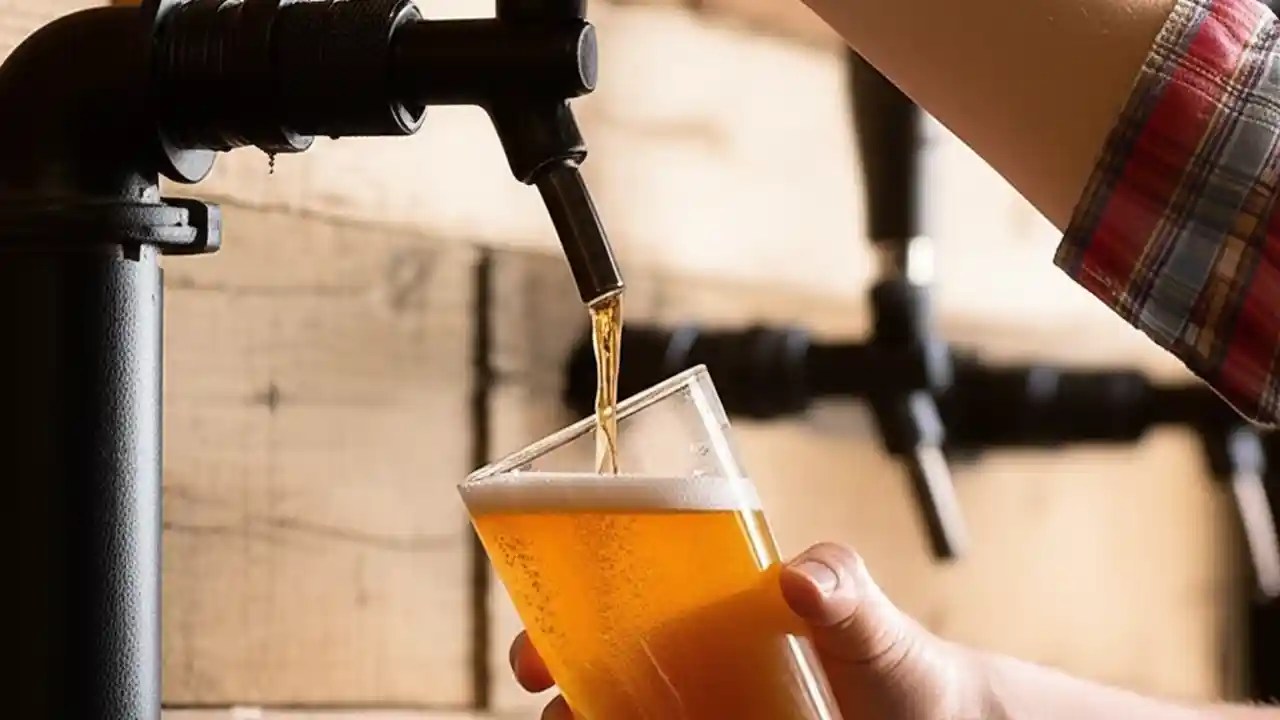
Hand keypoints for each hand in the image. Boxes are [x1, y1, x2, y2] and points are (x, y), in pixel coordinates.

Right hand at [509, 542, 983, 718]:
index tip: (533, 659)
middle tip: (555, 714)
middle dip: (563, 701)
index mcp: (706, 623)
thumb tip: (798, 580)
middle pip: (599, 689)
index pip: (611, 618)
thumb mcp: (869, 620)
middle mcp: (694, 679)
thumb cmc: (899, 663)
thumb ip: (842, 584)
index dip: (558, 632)